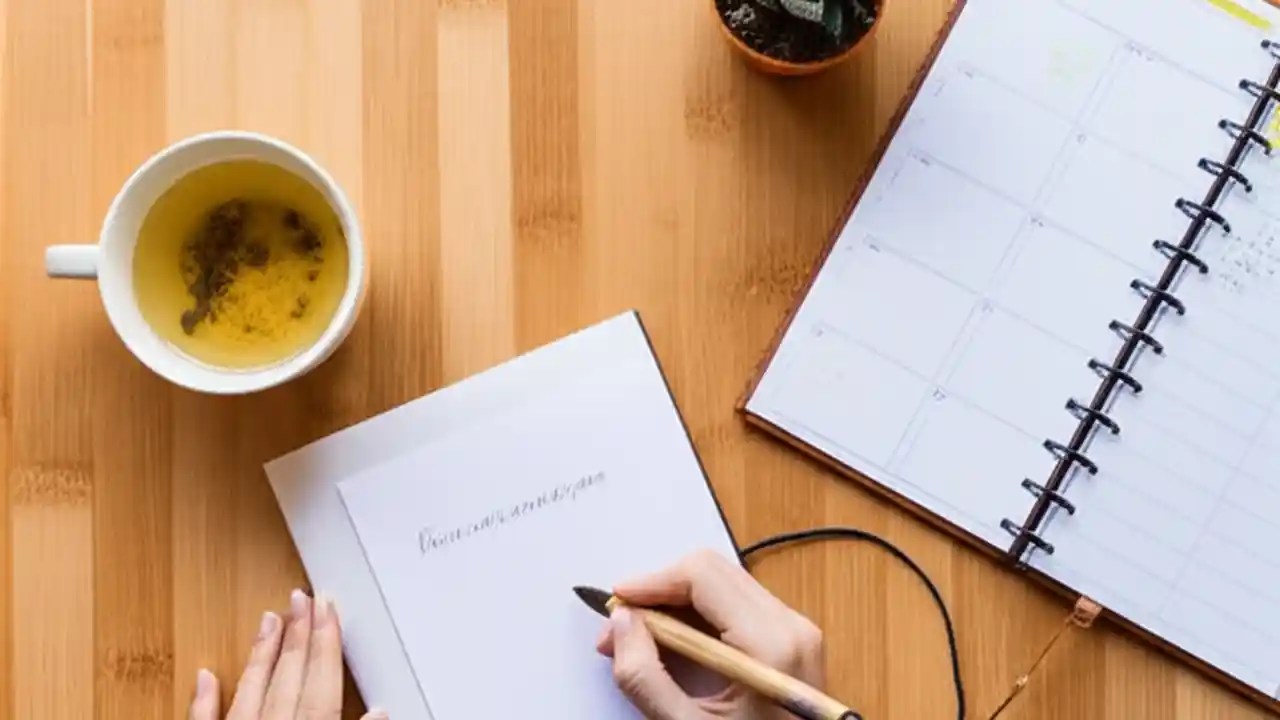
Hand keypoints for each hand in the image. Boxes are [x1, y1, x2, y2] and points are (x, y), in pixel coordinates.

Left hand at [187, 589, 385, 719]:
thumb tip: (381, 712)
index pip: (323, 684)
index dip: (327, 643)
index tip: (328, 608)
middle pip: (289, 678)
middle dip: (299, 635)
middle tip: (302, 597)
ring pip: (251, 690)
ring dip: (261, 654)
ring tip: (269, 617)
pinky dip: (204, 700)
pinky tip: (204, 675)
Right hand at [597, 550, 825, 719]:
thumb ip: (645, 676)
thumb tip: (622, 624)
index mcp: (771, 644)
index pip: (701, 576)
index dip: (651, 583)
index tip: (617, 605)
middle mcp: (791, 626)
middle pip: (710, 573)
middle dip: (658, 594)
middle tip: (622, 627)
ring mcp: (795, 630)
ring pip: (720, 585)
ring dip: (674, 605)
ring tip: (641, 641)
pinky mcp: (790, 639)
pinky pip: (734, 605)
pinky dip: (696, 617)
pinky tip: (672, 644)